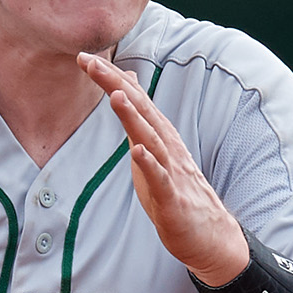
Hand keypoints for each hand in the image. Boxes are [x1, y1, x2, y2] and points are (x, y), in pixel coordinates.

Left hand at [77, 52, 249, 285]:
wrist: (207, 234)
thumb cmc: (176, 192)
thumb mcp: (152, 149)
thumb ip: (139, 119)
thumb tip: (126, 86)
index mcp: (159, 135)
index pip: (134, 99)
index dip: (111, 78)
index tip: (85, 58)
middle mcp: (167, 146)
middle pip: (140, 110)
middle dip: (115, 85)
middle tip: (90, 62)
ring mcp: (171, 171)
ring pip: (151, 139)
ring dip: (134, 117)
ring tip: (116, 95)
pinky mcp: (173, 198)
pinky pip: (161, 179)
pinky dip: (149, 164)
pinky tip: (137, 152)